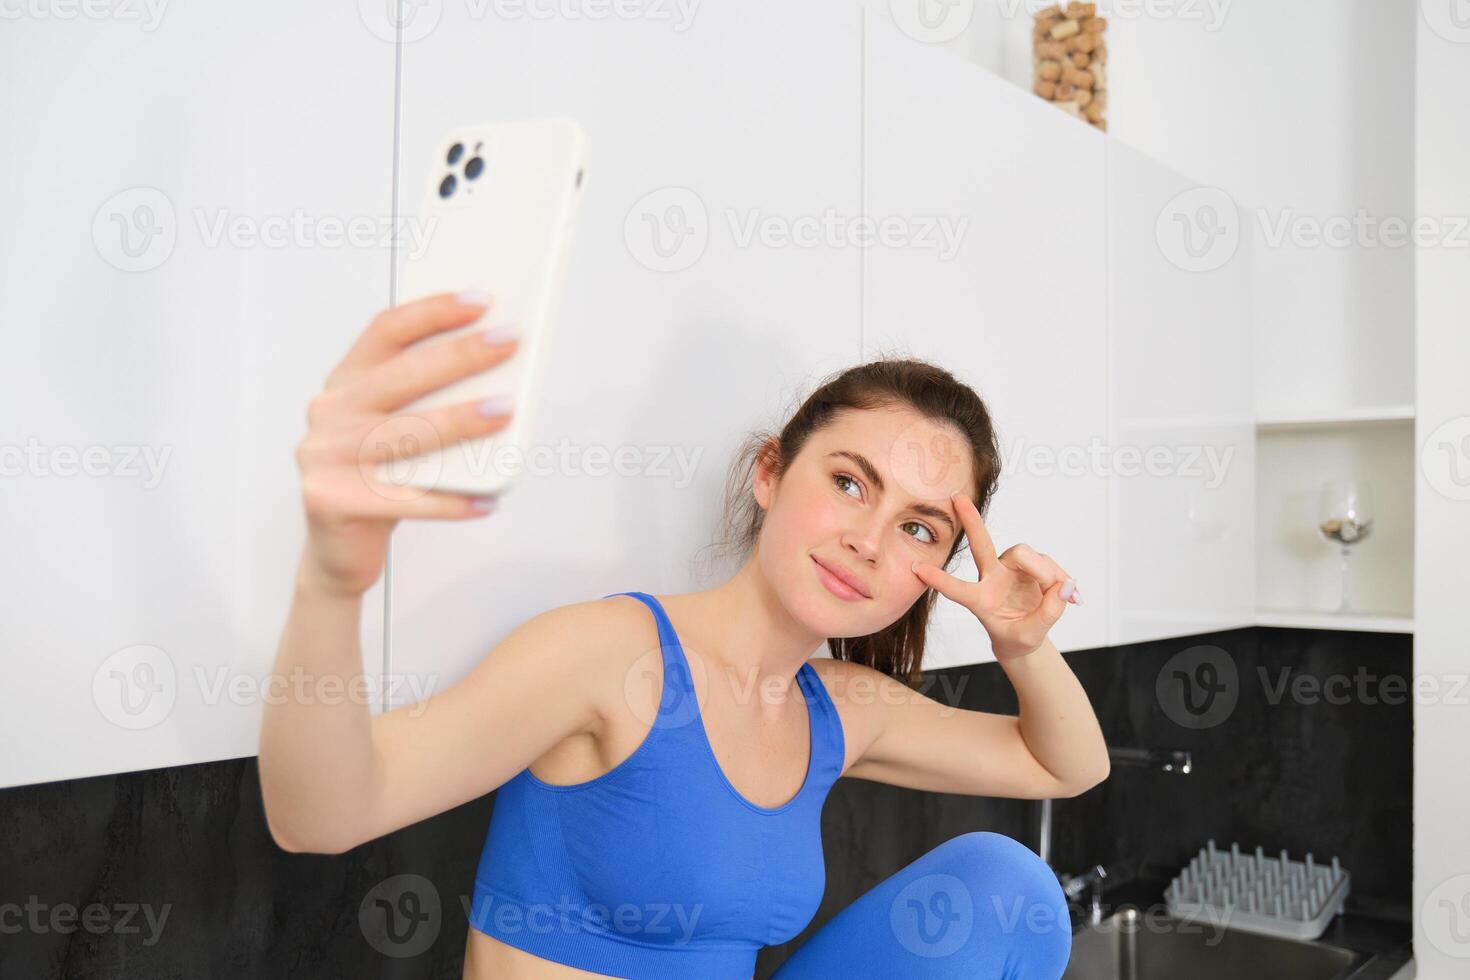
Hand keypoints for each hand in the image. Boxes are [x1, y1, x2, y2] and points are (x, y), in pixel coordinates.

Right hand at [294, 290, 517, 597]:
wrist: (338, 551)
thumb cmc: (383, 480)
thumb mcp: (402, 431)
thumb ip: (431, 403)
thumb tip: (501, 377)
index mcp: (345, 384)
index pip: (386, 331)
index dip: (432, 311)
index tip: (481, 299)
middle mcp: (327, 413)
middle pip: (399, 376)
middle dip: (459, 355)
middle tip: (509, 342)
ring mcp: (322, 457)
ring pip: (402, 434)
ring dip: (458, 421)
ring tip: (506, 412)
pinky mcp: (328, 501)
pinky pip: (402, 500)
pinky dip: (449, 502)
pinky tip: (488, 499)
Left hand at [910, 491, 1080, 660]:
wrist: (1026, 636)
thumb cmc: (1018, 637)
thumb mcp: (1031, 636)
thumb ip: (1049, 613)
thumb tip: (1066, 585)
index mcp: (980, 601)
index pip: (957, 588)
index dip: (938, 578)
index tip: (914, 567)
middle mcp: (992, 578)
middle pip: (982, 545)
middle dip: (970, 521)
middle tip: (956, 497)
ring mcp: (1011, 569)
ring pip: (1025, 554)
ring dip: (1045, 572)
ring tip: (1059, 594)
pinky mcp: (1031, 566)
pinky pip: (1048, 564)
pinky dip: (1061, 579)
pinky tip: (1073, 598)